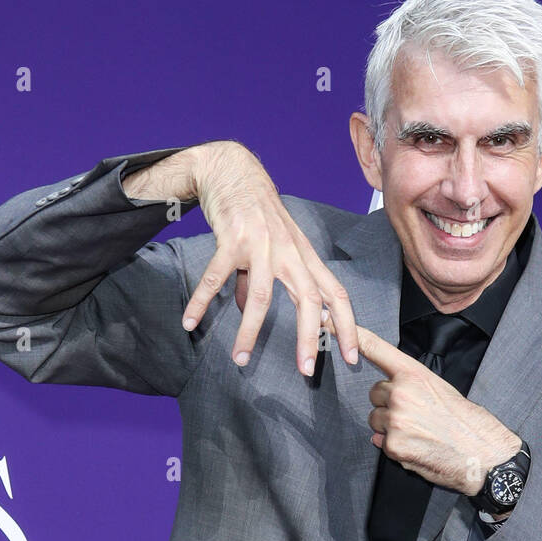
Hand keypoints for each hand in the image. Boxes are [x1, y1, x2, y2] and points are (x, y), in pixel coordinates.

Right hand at [180, 143, 359, 375]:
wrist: (233, 169)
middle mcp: (289, 252)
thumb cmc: (258, 214)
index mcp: (304, 257)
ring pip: (263, 297)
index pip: (336, 294)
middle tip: (306, 371)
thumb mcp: (272, 249)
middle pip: (309, 300)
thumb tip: (250, 313)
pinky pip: (216, 277)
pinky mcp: (232, 238)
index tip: (352, 357)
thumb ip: (262, 283)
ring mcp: (262, 244)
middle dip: (309, 338)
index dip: (348, 325)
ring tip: (240, 359)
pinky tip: (189, 322)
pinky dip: (201, 301)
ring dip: (250, 331)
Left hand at [323, 317, 521, 493]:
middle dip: (388, 404)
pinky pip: (380, 441)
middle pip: (374, 393)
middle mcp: (402, 392)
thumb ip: (410, 387)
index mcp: (415, 374)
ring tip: (418, 432)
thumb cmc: (464, 421)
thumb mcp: (439, 389)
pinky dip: (395, 446)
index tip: (329, 322)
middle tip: (415, 415)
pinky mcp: (393, 444)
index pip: (378, 350)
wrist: (481, 452)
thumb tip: (388, 400)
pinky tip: (417, 447)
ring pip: (376, 418)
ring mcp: (396, 419)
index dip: (352, 336)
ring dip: (390, 426)